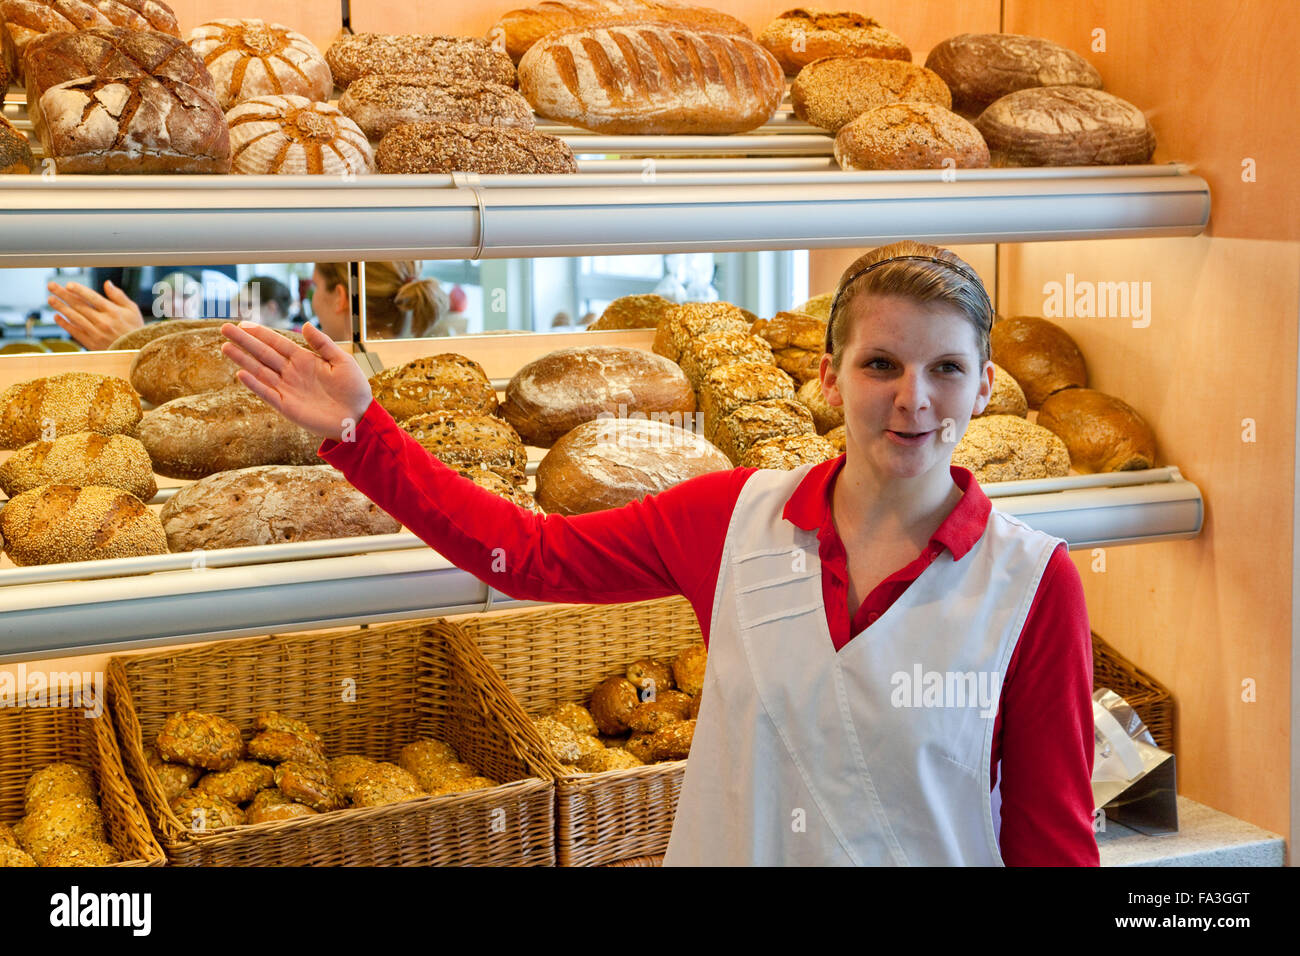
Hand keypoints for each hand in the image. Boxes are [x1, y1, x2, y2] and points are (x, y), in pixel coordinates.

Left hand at [47, 279, 143, 349]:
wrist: (137, 352)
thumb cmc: (135, 329)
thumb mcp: (132, 310)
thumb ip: (119, 296)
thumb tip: (107, 284)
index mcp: (114, 312)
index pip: (92, 298)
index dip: (79, 290)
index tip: (68, 285)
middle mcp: (104, 322)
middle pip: (80, 306)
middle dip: (64, 295)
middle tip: (51, 286)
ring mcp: (96, 334)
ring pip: (75, 318)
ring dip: (61, 308)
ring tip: (50, 299)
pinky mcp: (92, 344)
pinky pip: (75, 332)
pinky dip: (65, 324)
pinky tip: (57, 317)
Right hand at [220, 321, 371, 440]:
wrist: (359, 417)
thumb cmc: (354, 389)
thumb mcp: (342, 361)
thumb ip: (323, 344)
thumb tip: (305, 324)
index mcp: (304, 360)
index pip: (277, 343)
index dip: (260, 333)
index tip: (243, 323)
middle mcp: (292, 373)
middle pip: (263, 354)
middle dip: (244, 341)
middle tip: (225, 328)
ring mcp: (288, 389)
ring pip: (260, 371)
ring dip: (243, 360)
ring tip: (225, 347)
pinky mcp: (288, 407)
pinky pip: (268, 394)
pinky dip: (255, 384)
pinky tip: (241, 374)